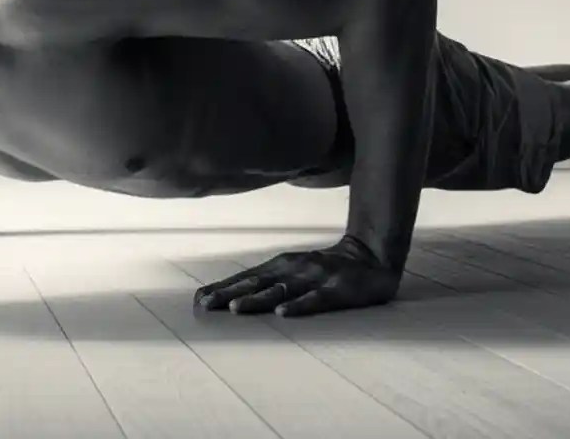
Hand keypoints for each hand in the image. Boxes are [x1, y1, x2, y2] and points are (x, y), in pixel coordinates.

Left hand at [194, 236, 400, 316]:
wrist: (371, 257)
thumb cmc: (324, 270)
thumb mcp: (293, 271)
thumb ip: (267, 282)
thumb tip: (231, 297)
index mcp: (280, 266)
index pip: (246, 277)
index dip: (222, 287)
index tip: (198, 299)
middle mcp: (293, 268)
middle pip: (256, 282)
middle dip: (229, 294)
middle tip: (206, 305)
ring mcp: (315, 277)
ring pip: (281, 290)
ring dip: (256, 299)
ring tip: (235, 309)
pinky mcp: (337, 289)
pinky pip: (315, 299)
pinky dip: (298, 305)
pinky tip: (282, 313)